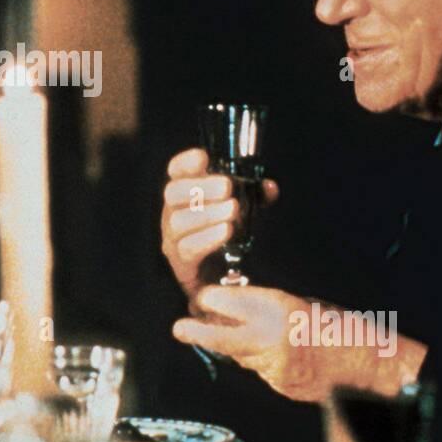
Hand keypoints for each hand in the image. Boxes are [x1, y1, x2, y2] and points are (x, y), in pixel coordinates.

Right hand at [160, 147, 278, 298]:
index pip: (174, 172)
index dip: (185, 162)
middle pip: (172, 193)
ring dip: (208, 213)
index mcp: (184, 196)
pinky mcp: (181, 264)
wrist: (219, 283)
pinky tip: (227, 231)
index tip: (204, 158)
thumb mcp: (243, 213)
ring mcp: (173, 240)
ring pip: (179, 221)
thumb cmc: (227, 238)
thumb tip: (269, 187)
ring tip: (233, 210)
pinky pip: (188, 249)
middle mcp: (172, 215)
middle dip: (201, 187)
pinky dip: (208, 238)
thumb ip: (255, 197)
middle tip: (227, 187)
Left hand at [173, 285, 329, 400]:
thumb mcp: (303, 303)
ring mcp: (275, 367)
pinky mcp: (280, 385)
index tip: (203, 297)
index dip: (213, 300)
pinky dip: (257, 361)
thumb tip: (237, 306)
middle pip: (224, 337)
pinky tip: (267, 353)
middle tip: (178, 327)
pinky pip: (259, 370)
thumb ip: (269, 305)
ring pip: (240, 355)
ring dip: (231, 345)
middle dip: (199, 331)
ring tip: (224, 334)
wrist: (369, 366)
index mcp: (281, 310)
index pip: (232, 303)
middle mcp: (273, 339)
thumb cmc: (343, 328)